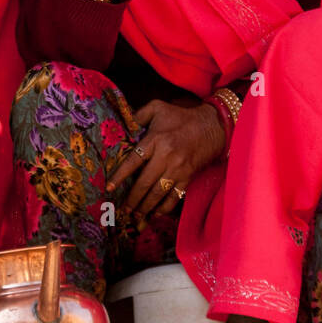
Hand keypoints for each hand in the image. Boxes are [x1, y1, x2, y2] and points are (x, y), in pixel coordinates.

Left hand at [106, 100, 225, 217]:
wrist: (211, 125)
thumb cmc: (182, 116)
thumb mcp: (158, 107)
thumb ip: (139, 114)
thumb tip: (124, 125)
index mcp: (156, 139)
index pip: (134, 161)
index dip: (120, 176)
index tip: (110, 188)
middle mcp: (166, 156)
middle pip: (145, 182)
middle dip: (132, 198)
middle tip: (123, 209)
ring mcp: (178, 169)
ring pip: (158, 193)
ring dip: (145, 206)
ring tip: (135, 215)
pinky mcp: (188, 177)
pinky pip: (174, 196)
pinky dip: (164, 207)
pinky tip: (155, 214)